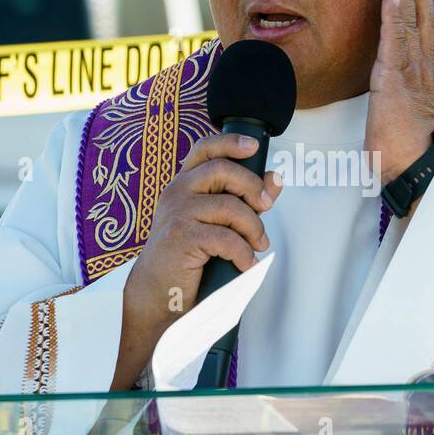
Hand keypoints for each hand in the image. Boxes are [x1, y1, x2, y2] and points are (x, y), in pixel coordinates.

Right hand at [111, 132, 281, 388]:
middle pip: (222, 170)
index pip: (205, 148)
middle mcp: (177, 192)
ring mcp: (177, 213)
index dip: (230, 142)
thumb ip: (244, 199)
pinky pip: (226, 238)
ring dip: (253, 227)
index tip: (253, 147)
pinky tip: (245, 264)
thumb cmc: (187, 256)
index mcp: (184, 183)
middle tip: (266, 207)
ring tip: (258, 245)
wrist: (158, 292)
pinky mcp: (182, 237)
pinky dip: (243, 253)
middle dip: (252, 187)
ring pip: (230, 207)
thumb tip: (275, 178)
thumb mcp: (216, 222)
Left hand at [366, 0, 433, 184]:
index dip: (420, 5)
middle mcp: (421, 69)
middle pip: (421, 20)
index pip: (422, 33)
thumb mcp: (403, 118)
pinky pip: (394, 40)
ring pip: (409, 24)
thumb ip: (401, 100)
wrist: (413, 169)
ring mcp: (410, 72)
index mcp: (423, 78)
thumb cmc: (406, 152)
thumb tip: (395, 98)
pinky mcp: (395, 79)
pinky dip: (395, 15)